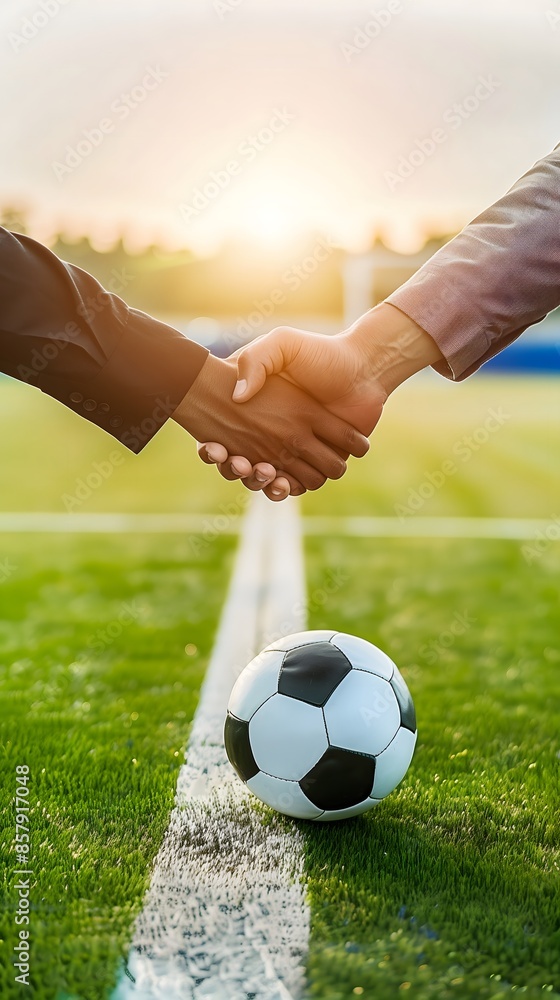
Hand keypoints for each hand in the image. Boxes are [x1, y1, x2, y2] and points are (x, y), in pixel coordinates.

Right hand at [198, 304, 441, 496]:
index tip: (212, 447)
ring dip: (257, 481)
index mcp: (264, 412)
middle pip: (243, 465)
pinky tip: (278, 478)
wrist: (362, 368)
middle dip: (235, 470)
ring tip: (260, 468)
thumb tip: (238, 396)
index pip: (227, 437)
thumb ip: (256, 361)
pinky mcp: (319, 464)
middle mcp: (277, 435)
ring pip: (267, 480)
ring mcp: (297, 452)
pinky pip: (294, 486)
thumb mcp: (281, 345)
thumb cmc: (320, 354)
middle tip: (237, 461)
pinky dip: (283, 488)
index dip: (214, 450)